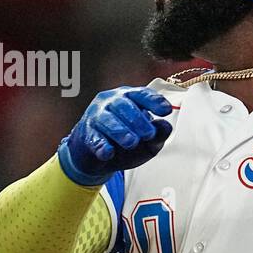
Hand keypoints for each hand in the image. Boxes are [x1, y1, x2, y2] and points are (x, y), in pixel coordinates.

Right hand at [57, 87, 173, 185]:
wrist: (99, 158)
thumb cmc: (126, 143)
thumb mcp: (148, 142)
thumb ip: (158, 134)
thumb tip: (166, 126)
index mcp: (130, 99)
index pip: (142, 95)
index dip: (154, 101)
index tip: (166, 110)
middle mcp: (112, 102)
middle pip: (123, 105)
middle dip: (137, 120)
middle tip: (149, 134)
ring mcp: (97, 116)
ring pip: (107, 119)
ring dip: (120, 131)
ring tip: (132, 142)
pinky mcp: (86, 133)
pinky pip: (94, 137)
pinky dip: (101, 145)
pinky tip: (108, 152)